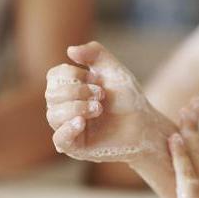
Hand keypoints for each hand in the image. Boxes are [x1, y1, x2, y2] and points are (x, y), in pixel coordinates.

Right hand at [45, 41, 174, 162]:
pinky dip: (68, 128)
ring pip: (53, 115)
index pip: (54, 76)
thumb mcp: (114, 70)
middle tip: (102, 94)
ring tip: (99, 108)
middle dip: (78, 90)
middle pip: (52, 94)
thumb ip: (96, 53)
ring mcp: (69, 128)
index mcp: (71, 89)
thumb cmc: (129, 98)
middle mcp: (65, 108)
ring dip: (77, 107)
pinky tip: (82, 122)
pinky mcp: (77, 147)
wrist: (146, 124)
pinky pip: (59, 140)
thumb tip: (70, 50)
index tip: (96, 78)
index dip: (73, 74)